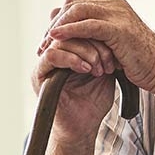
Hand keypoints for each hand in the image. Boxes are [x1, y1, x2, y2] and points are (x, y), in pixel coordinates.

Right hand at [33, 8, 121, 145]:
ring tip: (98, 66)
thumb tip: (114, 30)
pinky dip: (71, 59)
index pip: (78, 27)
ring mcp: (45, 63)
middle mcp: (54, 53)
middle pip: (70, 30)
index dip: (97, 33)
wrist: (83, 127)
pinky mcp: (39, 75)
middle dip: (93, 42)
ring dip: (84, 51)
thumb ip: (104, 51)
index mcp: (68, 50)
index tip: (115, 47)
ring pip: (61, 40)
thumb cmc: (93, 101)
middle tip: (107, 59)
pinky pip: (51, 56)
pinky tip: (86, 69)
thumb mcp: (104, 70)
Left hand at [41, 0, 154, 93]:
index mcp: (113, 4)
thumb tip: (70, 36)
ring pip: (77, 11)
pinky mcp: (119, 29)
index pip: (76, 3)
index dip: (59, 19)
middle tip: (42, 43)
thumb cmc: (139, 61)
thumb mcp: (112, 43)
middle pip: (73, 4)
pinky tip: (56, 38)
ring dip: (58, 27)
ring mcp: (118, 14)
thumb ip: (95, 35)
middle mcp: (115, 4)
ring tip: (46, 44)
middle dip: (55, 23)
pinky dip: (69, 30)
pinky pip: (87, 25)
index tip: (47, 38)